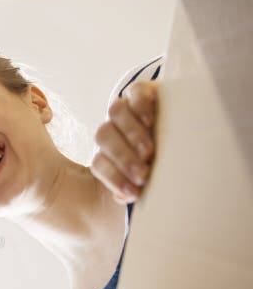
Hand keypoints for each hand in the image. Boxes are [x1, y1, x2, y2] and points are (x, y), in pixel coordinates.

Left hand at [91, 80, 157, 202]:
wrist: (189, 123)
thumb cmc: (168, 159)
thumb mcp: (154, 175)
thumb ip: (139, 186)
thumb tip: (123, 198)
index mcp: (109, 151)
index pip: (99, 163)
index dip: (112, 178)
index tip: (133, 193)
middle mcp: (113, 128)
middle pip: (103, 137)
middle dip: (122, 159)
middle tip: (142, 174)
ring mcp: (126, 107)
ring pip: (115, 113)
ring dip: (131, 134)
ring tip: (149, 152)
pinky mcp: (142, 90)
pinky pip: (134, 93)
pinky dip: (140, 107)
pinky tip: (152, 122)